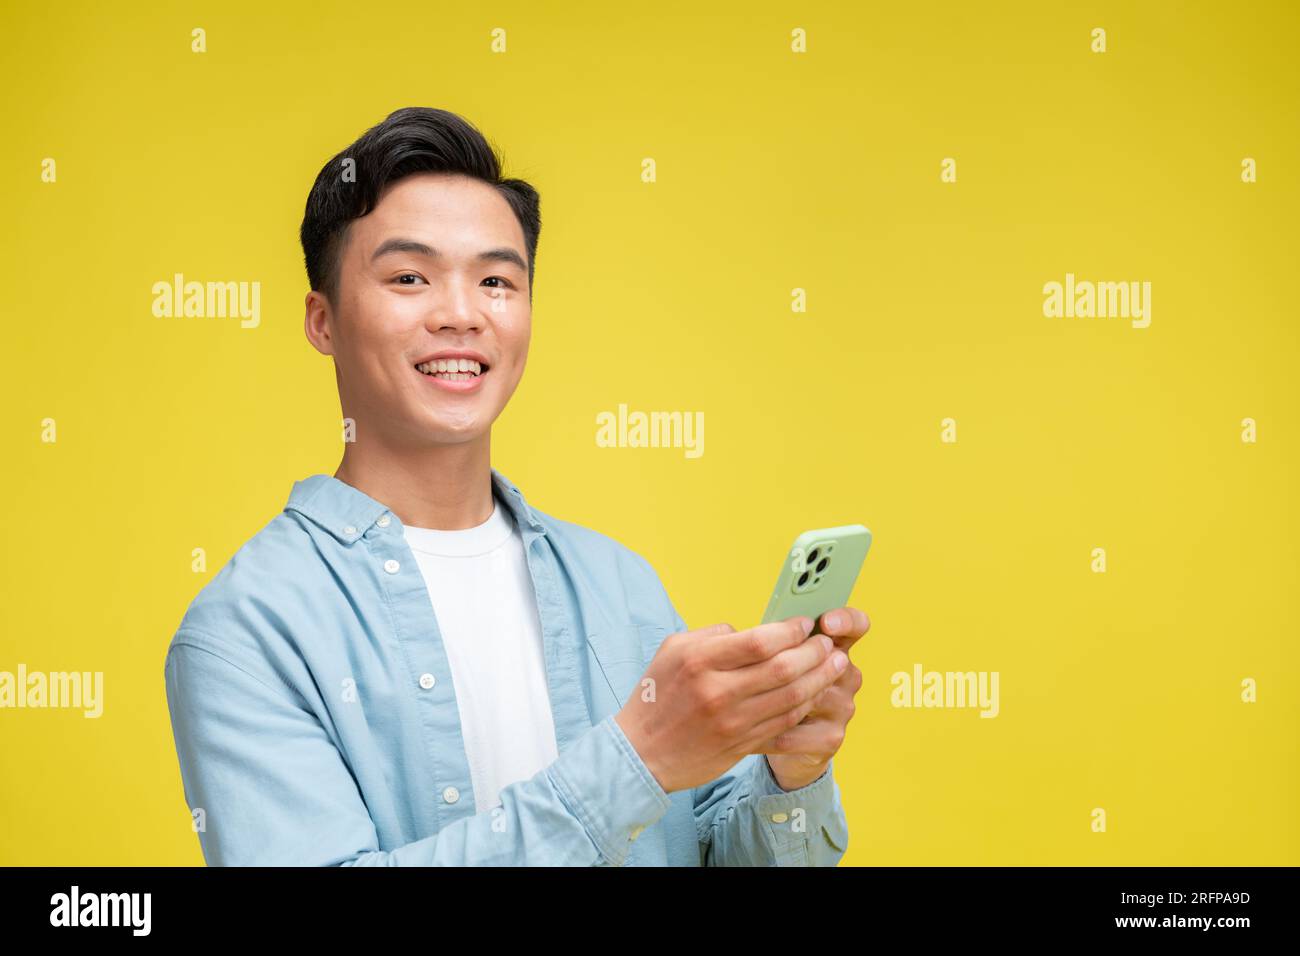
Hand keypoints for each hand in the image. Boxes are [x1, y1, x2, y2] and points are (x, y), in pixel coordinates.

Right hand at [615, 616, 844, 793]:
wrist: (640, 752)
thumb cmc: (657, 694)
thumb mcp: (673, 649)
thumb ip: (713, 634)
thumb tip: (751, 630)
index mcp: (700, 661)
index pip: (760, 640)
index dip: (791, 630)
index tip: (806, 624)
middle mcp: (718, 692)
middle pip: (783, 669)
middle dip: (814, 653)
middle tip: (828, 643)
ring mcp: (732, 722)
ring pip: (791, 698)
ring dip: (820, 679)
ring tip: (835, 665)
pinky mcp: (741, 745)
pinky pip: (784, 724)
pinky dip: (806, 707)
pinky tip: (816, 693)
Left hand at [763, 606, 868, 789]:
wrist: (778, 736)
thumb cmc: (773, 684)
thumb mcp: (771, 656)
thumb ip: (763, 640)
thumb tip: (730, 631)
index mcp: (836, 646)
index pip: (856, 625)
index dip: (846, 621)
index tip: (826, 623)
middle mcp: (847, 675)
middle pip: (833, 661)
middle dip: (799, 659)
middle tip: (768, 660)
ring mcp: (843, 707)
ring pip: (812, 695)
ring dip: (779, 696)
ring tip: (747, 696)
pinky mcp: (831, 736)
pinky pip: (797, 729)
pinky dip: (770, 728)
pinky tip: (748, 725)